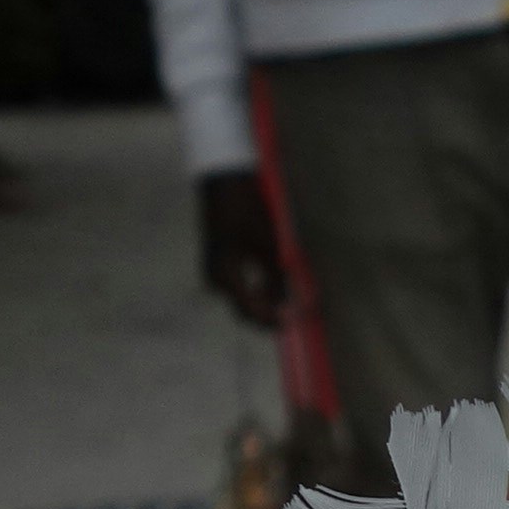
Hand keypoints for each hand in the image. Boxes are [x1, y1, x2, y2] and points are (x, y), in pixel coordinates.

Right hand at [196, 170, 289, 329]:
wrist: (224, 182)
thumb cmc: (247, 211)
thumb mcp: (268, 246)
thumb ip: (278, 280)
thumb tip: (288, 305)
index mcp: (225, 276)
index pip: (250, 311)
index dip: (272, 321)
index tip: (292, 325)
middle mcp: (215, 280)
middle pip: (245, 310)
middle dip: (269, 313)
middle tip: (294, 312)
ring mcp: (214, 274)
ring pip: (243, 299)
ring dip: (264, 301)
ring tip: (286, 294)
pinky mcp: (218, 266)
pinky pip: (238, 288)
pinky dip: (255, 289)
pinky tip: (271, 284)